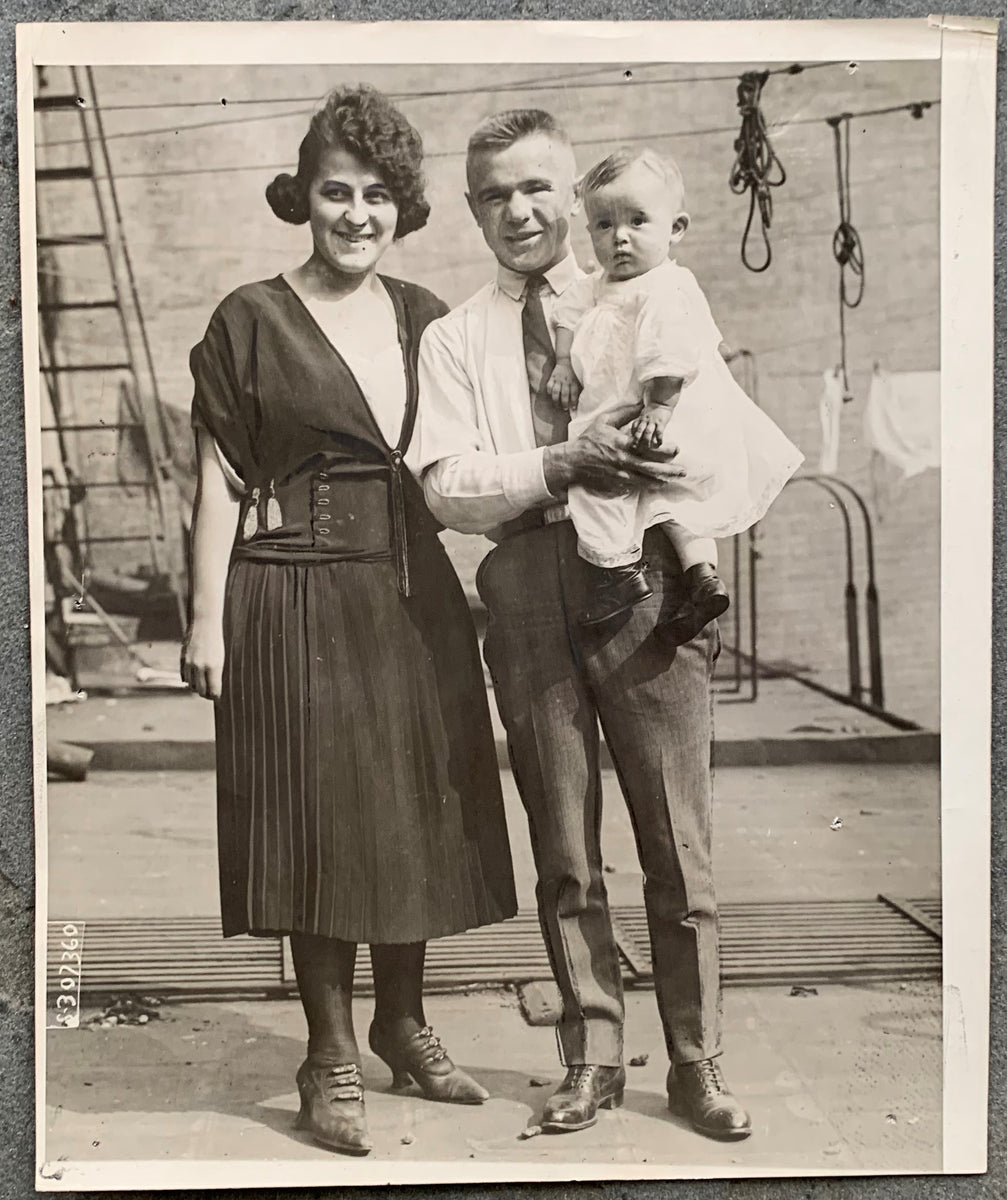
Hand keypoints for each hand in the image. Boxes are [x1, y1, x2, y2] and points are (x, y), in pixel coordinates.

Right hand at [181, 619, 225, 699]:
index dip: (216, 696)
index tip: (218, 697)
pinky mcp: (183, 659)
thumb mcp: (222, 657)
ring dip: (197, 688)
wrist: (205, 622)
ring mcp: (190, 663)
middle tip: (211, 695)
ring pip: (191, 685)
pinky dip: (189, 680)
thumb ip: (217, 673)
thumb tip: (216, 689)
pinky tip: (195, 679)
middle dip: (206, 695)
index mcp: (214, 667)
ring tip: (203, 687)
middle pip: (201, 691)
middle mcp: (200, 666)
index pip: (213, 691)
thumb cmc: (218, 640)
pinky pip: (184, 677)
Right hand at [544, 405, 686, 498]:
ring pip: (646, 480)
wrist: (573, 461)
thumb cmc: (589, 440)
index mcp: (623, 443)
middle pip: (652, 467)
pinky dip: (648, 486)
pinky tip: (658, 485)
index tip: (676, 448)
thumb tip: (640, 404)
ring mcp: (621, 474)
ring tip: (674, 479)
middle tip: (682, 470)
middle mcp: (624, 460)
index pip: (649, 448)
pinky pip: (636, 486)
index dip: (665, 450)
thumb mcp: (604, 421)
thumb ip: (624, 413)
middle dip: (670, 470)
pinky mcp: (617, 483)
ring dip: (662, 480)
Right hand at [546, 361, 581, 411]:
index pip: (574, 393)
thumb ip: (578, 387)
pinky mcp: (552, 377)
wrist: (566, 360)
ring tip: (556, 405)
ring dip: (556, 400)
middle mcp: (566, 381)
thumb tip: (581, 399)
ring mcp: (558, 379)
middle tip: (565, 409)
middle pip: (564, 394)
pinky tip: (551, 396)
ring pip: (556, 391)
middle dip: (564, 403)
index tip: (573, 408)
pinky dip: (549, 392)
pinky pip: (549, 386)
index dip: (573, 401)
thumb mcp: (578, 378)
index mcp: (573, 381)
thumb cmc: (573, 372)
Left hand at [629, 406, 670, 451]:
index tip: (631, 440)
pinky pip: (659, 432)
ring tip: (647, 448)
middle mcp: (646, 420)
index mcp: (641, 418)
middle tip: (635, 447)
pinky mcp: (661, 422)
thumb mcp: (645, 413)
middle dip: (637, 440)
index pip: (634, 426)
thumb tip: (638, 429)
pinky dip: (659, 439)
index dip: (632, 434)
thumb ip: (642, 420)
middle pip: (639, 431)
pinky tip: (659, 444)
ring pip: (647, 432)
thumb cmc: (654, 408)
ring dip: (647, 441)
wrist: (662, 400)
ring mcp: (653, 421)